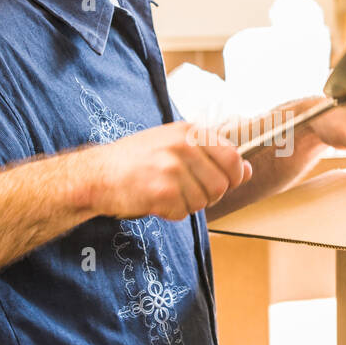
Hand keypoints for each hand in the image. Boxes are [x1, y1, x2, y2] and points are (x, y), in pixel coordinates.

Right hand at [89, 121, 252, 220]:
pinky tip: (154, 200)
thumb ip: (212, 156)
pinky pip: (183, 212)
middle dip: (207, 195)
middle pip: (222, 185)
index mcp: (190, 131)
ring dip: (187, 204)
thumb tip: (248, 170)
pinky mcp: (162, 191)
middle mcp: (183, 146)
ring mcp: (173, 168)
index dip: (232, 176)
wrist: (97, 174)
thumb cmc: (136, 160)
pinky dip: (171, 213)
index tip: (219, 182)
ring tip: (165, 193)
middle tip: (184, 191)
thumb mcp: (176, 146)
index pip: (233, 157)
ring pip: (203, 201)